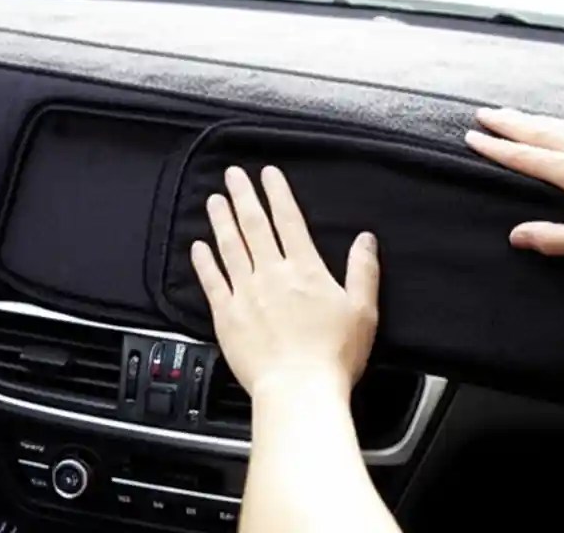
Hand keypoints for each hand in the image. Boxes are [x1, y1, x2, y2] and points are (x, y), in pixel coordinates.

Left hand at [190, 166, 379, 398]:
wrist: (299, 390)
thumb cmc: (334, 357)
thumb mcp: (363, 311)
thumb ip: (363, 271)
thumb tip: (366, 239)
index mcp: (305, 270)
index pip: (289, 221)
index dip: (278, 194)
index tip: (268, 174)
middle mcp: (272, 275)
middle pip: (254, 226)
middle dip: (243, 196)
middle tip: (233, 174)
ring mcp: (246, 294)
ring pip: (230, 247)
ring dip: (221, 220)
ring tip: (215, 200)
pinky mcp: (227, 316)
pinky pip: (212, 282)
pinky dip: (204, 262)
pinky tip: (198, 247)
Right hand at [465, 107, 563, 256]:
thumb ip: (556, 239)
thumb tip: (516, 236)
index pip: (526, 158)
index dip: (497, 148)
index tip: (472, 137)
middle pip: (540, 132)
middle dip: (509, 123)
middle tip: (482, 113)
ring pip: (563, 125)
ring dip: (533, 119)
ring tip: (513, 113)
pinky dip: (562, 122)